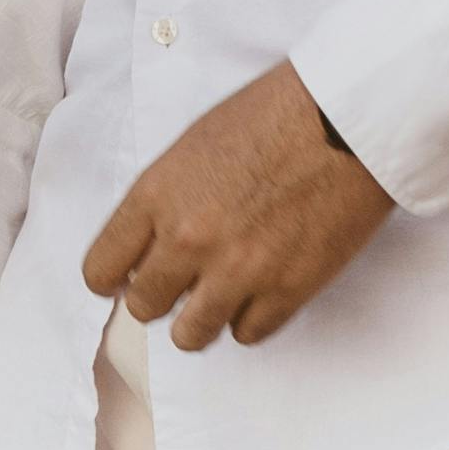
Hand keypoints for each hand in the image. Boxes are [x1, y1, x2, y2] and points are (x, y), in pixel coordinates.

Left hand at [82, 62, 392, 351]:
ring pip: (190, 335)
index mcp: (158, 196)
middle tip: (179, 284)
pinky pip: (247, 334)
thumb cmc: (276, 115)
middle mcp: (189, 239)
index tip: (124, 279)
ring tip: (216, 299)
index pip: (101, 268)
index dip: (111, 278)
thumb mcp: (196, 143)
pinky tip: (259, 293)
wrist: (347, 119)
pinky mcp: (286, 290)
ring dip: (199, 320)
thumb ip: (167, 197)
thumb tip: (155, 240)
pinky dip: (250, 319)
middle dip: (158, 297)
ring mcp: (238, 270)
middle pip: (143, 307)